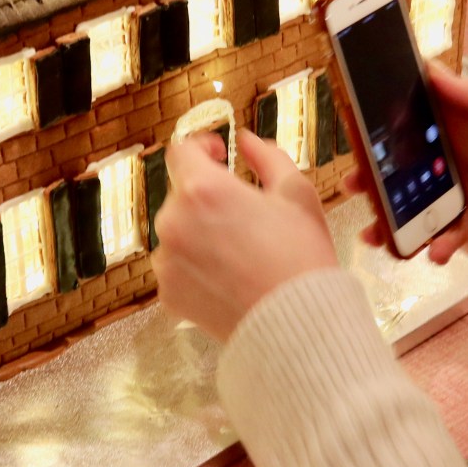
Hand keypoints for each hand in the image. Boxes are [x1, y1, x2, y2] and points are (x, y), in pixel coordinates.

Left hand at [151, 129, 339, 341]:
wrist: (297, 326)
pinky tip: (230, 276)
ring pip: (178, 231)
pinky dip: (197, 265)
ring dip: (201, 231)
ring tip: (241, 251)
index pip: (182, 151)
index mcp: (202, 189)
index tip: (221, 155)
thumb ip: (267, 156)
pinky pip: (177, 266)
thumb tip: (246, 141)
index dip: (202, 146)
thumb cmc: (301, 257)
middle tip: (246, 213)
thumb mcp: (297, 193)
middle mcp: (173, 222)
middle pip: (182, 194)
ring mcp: (166, 260)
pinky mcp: (168, 293)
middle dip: (209, 195)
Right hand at [349, 63, 467, 276]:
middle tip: (354, 177)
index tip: (356, 111)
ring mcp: (457, 198)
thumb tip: (431, 71)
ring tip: (373, 224)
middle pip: (401, 160)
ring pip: (407, 203)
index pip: (417, 111)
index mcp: (465, 126)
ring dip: (387, 212)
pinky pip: (434, 239)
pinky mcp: (467, 234)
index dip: (385, 110)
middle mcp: (454, 160)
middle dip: (373, 169)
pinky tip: (432, 250)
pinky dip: (426, 246)